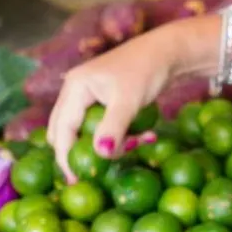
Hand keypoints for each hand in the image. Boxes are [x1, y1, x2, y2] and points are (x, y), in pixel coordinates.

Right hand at [47, 30, 175, 180]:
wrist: (169, 51)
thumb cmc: (147, 70)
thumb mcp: (129, 101)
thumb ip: (114, 127)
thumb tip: (101, 154)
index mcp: (75, 88)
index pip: (62, 131)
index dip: (67, 158)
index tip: (77, 180)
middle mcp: (76, 91)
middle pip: (68, 132)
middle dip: (88, 151)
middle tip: (108, 168)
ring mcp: (88, 95)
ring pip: (87, 131)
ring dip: (111, 143)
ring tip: (141, 141)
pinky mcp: (104, 100)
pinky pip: (102, 126)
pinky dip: (120, 135)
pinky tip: (145, 135)